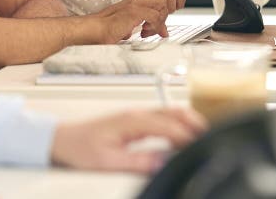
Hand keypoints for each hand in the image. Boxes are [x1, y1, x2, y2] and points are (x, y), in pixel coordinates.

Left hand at [51, 108, 207, 173]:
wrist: (62, 140)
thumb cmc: (81, 148)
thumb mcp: (108, 161)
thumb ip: (138, 161)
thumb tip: (163, 162)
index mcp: (132, 120)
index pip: (169, 126)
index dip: (188, 138)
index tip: (202, 147)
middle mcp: (137, 113)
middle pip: (175, 113)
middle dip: (196, 125)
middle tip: (213, 139)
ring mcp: (137, 115)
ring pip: (171, 112)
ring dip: (189, 122)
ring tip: (203, 137)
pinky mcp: (136, 120)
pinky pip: (164, 116)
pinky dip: (179, 123)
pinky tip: (184, 135)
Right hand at [91, 0, 168, 40]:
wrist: (92, 30)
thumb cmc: (101, 30)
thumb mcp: (120, 28)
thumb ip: (128, 27)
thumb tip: (134, 32)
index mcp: (130, 4)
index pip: (154, 3)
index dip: (159, 16)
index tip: (158, 29)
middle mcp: (134, 2)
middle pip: (161, 0)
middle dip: (163, 16)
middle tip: (158, 31)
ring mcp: (134, 6)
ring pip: (161, 7)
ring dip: (159, 23)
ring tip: (148, 33)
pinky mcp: (134, 13)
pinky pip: (155, 17)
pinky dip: (155, 27)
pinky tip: (145, 33)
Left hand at [139, 0, 196, 12]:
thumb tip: (142, 11)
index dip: (146, 10)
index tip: (148, 14)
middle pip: (159, 6)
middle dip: (160, 12)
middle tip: (160, 12)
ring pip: (171, 7)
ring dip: (169, 11)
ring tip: (167, 7)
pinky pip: (180, 4)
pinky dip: (177, 7)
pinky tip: (174, 2)